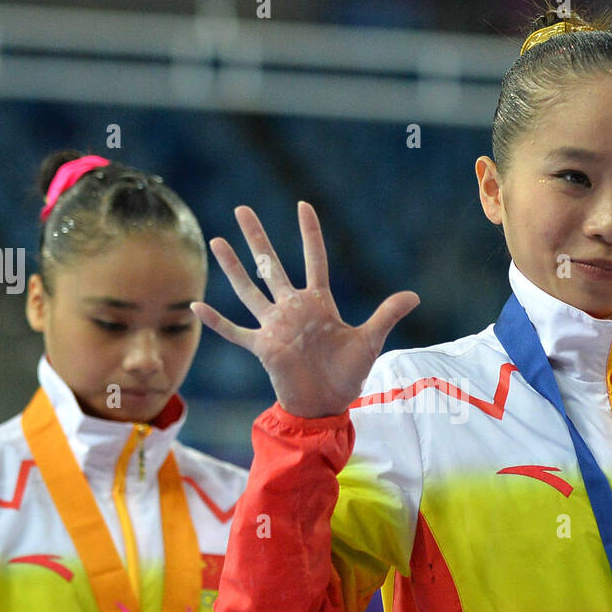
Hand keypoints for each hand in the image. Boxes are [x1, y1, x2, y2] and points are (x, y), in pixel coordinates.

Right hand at [193, 202, 419, 417]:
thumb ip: (387, 315)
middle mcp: (292, 309)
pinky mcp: (262, 347)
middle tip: (242, 209)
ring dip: (233, 267)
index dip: (309, 233)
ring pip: (249, 289)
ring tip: (217, 240)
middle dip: (257, 237)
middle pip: (271, 265)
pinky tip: (196, 306)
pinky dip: (216, 321)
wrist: (327, 405)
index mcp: (318, 303)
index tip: (302, 205)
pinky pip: (234, 331)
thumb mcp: (370, 341)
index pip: (313, 259)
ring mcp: (274, 327)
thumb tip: (414, 295)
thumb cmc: (348, 375)